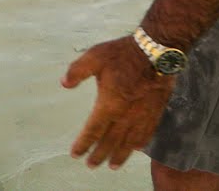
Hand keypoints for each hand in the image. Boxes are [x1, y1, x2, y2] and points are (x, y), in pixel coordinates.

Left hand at [61, 36, 174, 169]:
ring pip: (129, 143)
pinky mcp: (155, 112)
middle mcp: (125, 116)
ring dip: (119, 155)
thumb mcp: (94, 57)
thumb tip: (64, 84)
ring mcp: (142, 116)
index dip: (83, 143)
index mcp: (108, 104)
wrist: (155, 52)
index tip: (75, 154)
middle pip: (110, 141)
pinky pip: (146, 134)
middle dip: (99, 154)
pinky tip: (136, 148)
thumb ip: (77, 71)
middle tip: (91, 165)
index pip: (93, 130)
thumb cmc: (122, 53)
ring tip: (112, 165)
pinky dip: (139, 144)